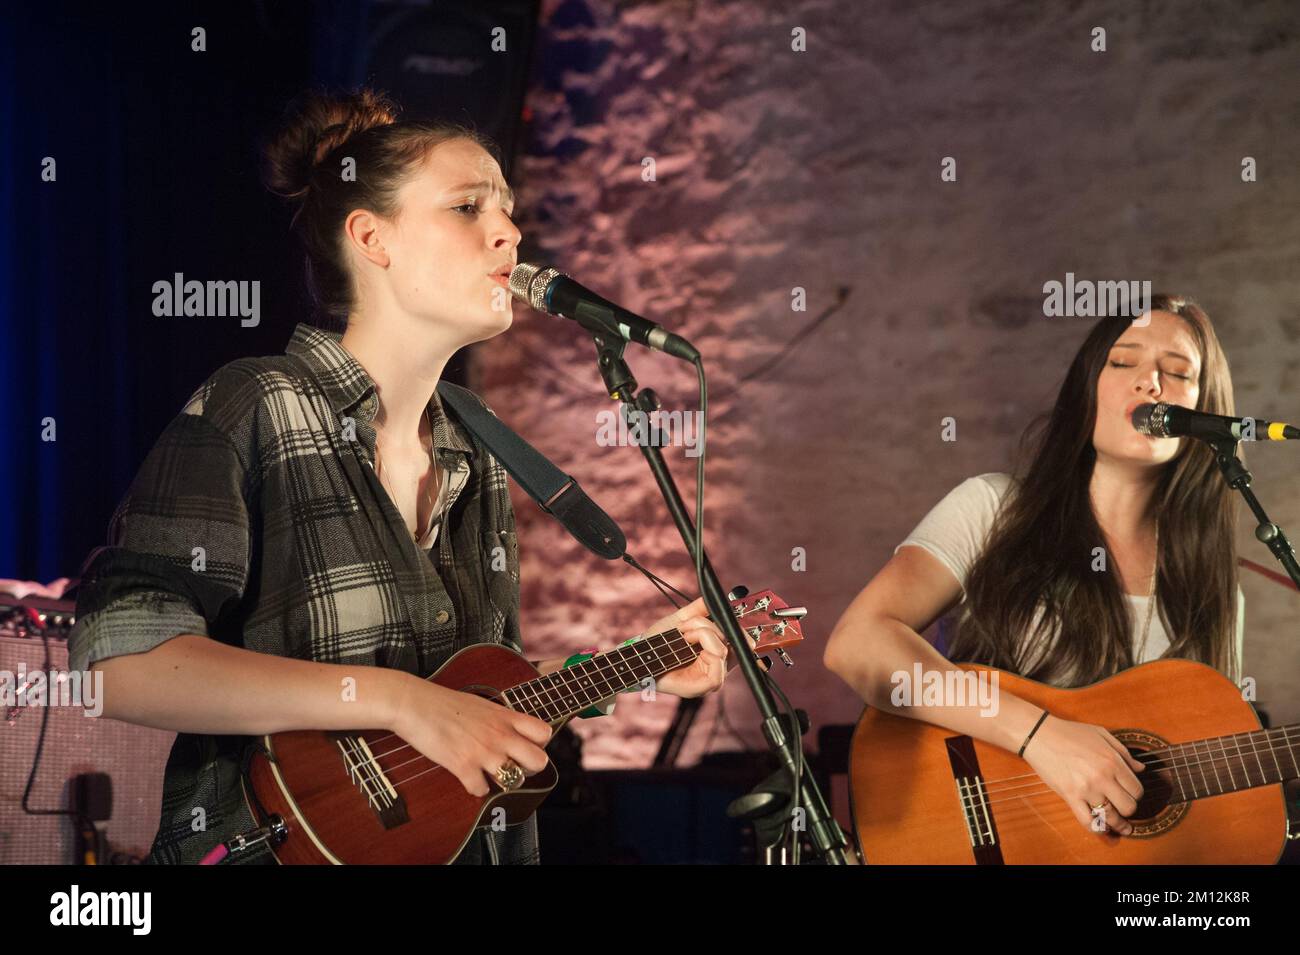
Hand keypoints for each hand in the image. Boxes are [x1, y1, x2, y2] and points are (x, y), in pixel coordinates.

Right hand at [390, 676, 553, 797]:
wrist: (415, 703)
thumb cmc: (445, 702)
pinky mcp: (462, 766)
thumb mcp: (482, 704)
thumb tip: (514, 732)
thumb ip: (501, 719)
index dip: (539, 744)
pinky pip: (482, 790)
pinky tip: (469, 778)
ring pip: (515, 780)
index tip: (525, 746)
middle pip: (539, 761)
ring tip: (490, 774)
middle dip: (529, 768)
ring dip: (503, 782)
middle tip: (513, 766)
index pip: (544, 733)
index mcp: (505, 716)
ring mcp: (483, 751)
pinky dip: (476, 788)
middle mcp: (499, 734)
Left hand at [637, 596, 731, 698]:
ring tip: (684, 633)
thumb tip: (713, 598)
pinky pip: (717, 670)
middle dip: (710, 626)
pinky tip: (688, 642)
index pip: (742, 643)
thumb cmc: (658, 643)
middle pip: (732, 642)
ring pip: (722, 650)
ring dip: (703, 633)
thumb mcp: (681, 620)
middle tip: (688, 624)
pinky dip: (706, 649)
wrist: (640, 656)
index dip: (739, 630)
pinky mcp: (704, 688)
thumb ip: (698, 610)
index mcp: (716, 654)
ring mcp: (712, 678)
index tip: (725, 615)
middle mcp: (718, 667)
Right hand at [1020, 715, 1145, 834]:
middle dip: (1129, 810)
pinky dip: (1097, 828)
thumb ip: (1123, 752)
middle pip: (1129, 806)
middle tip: (1124, 808)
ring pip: (1111, 817)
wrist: (1039, 734)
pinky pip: (1087, 821)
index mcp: (1112, 761)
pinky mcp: (1070, 796)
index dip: (1136, 795)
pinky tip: (1101, 827)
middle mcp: (1102, 776)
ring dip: (1118, 825)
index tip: (1130, 795)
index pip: (1137, 789)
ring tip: (1122, 827)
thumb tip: (1140, 768)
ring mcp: (1086, 788)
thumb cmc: (1069, 732)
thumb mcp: (1101, 734)